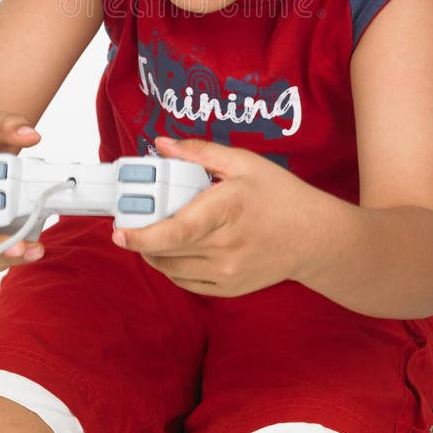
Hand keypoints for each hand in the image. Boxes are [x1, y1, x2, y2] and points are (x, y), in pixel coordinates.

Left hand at [112, 136, 319, 296]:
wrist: (314, 236)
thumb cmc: (279, 195)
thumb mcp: (243, 162)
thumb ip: (198, 152)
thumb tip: (161, 144)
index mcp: (226, 211)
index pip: (176, 232)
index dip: (142, 235)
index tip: (118, 231)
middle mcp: (225, 248)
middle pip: (166, 251)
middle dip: (141, 237)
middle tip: (130, 220)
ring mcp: (227, 273)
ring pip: (171, 269)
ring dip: (153, 252)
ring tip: (155, 231)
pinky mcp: (228, 288)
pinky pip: (186, 281)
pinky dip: (172, 265)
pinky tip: (177, 247)